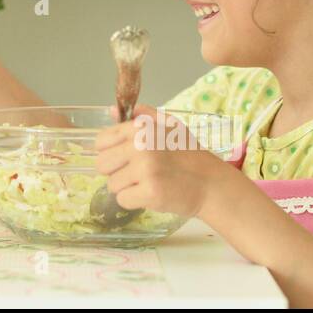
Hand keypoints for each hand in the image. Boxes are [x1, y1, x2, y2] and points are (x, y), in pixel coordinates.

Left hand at [94, 105, 225, 218]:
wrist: (211, 184)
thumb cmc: (190, 155)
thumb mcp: (170, 126)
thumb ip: (142, 117)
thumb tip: (111, 110)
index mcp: (141, 128)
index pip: (101, 141)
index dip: (111, 152)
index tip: (126, 159)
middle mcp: (140, 145)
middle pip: (102, 164)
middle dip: (116, 172)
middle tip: (138, 174)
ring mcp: (145, 169)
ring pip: (112, 184)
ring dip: (127, 188)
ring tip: (148, 183)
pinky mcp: (150, 192)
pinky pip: (123, 200)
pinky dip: (135, 201)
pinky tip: (151, 195)